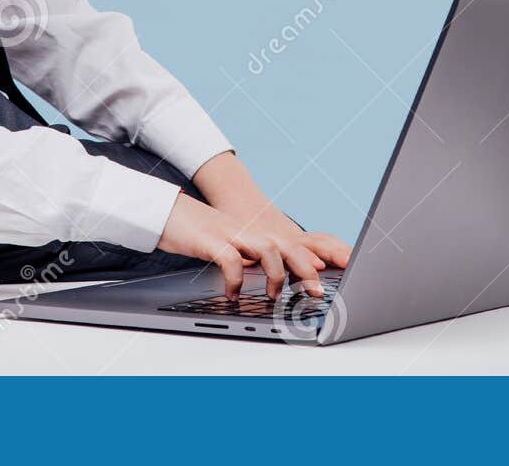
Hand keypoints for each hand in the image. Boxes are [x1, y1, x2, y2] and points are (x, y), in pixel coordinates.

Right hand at [189, 151, 351, 293]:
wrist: (169, 212)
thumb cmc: (203, 233)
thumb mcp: (234, 244)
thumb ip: (256, 258)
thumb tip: (278, 280)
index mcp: (260, 233)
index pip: (296, 244)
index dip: (319, 256)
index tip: (338, 272)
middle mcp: (252, 231)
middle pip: (289, 245)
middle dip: (305, 269)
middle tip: (314, 292)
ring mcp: (234, 234)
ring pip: (267, 249)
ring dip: (275, 274)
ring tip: (272, 296)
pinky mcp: (212, 240)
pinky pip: (231, 259)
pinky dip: (235, 279)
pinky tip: (232, 293)